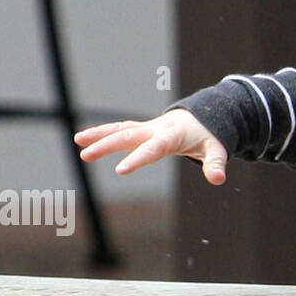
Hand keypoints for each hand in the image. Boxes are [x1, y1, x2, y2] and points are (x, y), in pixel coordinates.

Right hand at [74, 111, 227, 185]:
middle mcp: (155, 129)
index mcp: (171, 136)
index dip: (137, 158)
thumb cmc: (208, 136)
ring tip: (78, 142)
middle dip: (106, 145)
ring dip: (98, 135)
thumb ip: (216, 165)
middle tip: (85, 155)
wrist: (203, 117)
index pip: (152, 149)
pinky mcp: (142, 130)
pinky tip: (85, 140)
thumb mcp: (217, 150)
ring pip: (119, 129)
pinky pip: (119, 129)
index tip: (120, 170)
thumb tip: (218, 179)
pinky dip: (103, 133)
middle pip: (128, 136)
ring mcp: (147, 128)